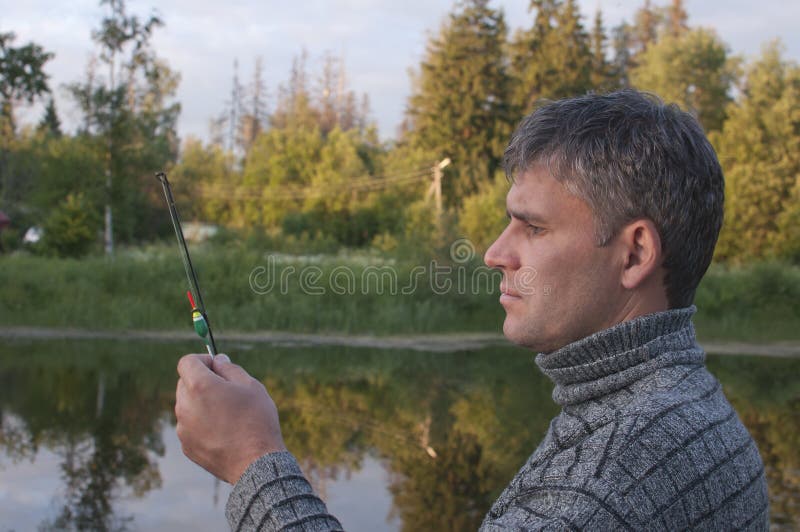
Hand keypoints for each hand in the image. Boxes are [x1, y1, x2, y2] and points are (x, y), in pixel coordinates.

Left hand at [175, 353, 286, 483]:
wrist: (255, 464)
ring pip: (187, 405)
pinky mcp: (186, 445)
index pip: (187, 362)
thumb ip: (230, 368)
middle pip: (184, 383)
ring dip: (201, 403)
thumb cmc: (256, 421)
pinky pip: (190, 426)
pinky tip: (224, 432)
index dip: (202, 360)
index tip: (217, 367)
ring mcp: (183, 427)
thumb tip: (218, 360)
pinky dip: (202, 423)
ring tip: (228, 415)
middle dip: (201, 381)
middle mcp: (185, 405)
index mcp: (200, 386)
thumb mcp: (251, 386)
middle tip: (226, 390)